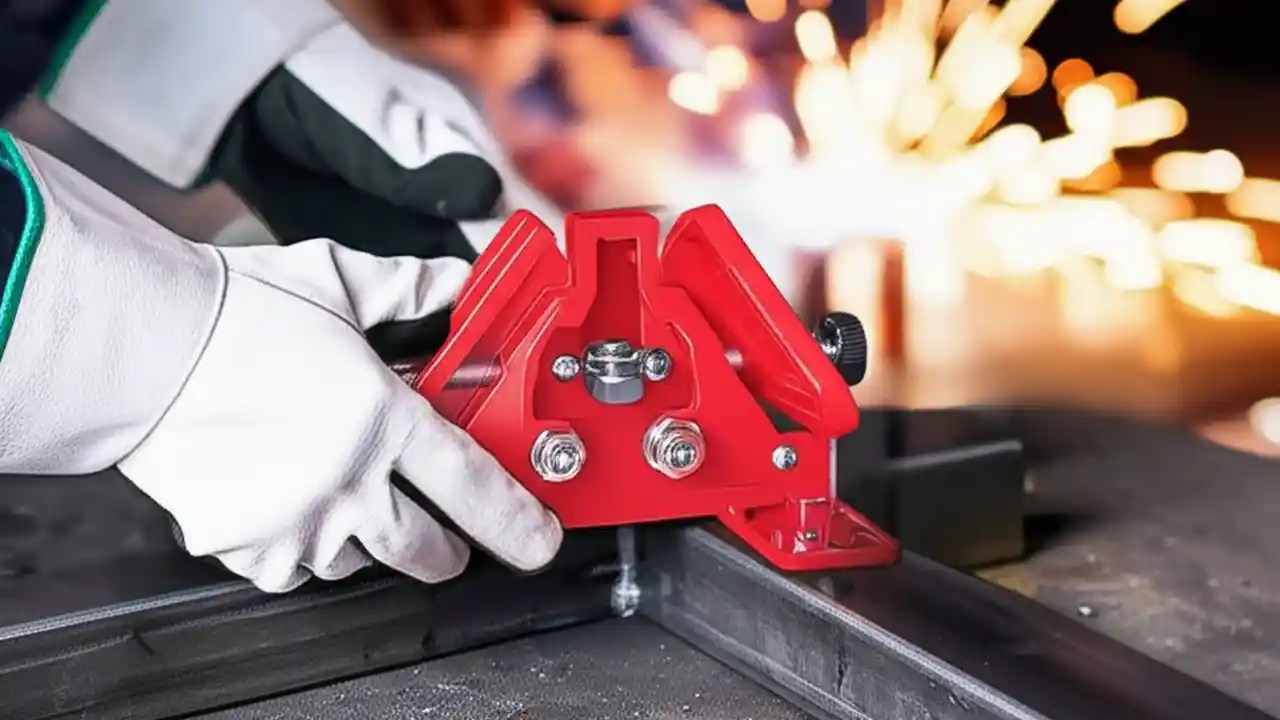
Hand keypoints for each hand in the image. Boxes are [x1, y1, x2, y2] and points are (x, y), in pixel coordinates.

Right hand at [117, 241, 562, 590]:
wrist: (139, 347)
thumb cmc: (235, 313)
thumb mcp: (340, 280)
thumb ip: (413, 288)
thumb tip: (457, 280)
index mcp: (382, 419)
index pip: (474, 487)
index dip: (517, 522)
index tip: (536, 540)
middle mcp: (347, 483)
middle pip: (428, 552)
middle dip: (444, 546)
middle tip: (437, 524)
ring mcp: (297, 524)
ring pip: (360, 562)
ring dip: (365, 537)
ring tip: (341, 489)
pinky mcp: (247, 549)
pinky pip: (296, 570)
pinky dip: (302, 547)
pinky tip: (289, 500)